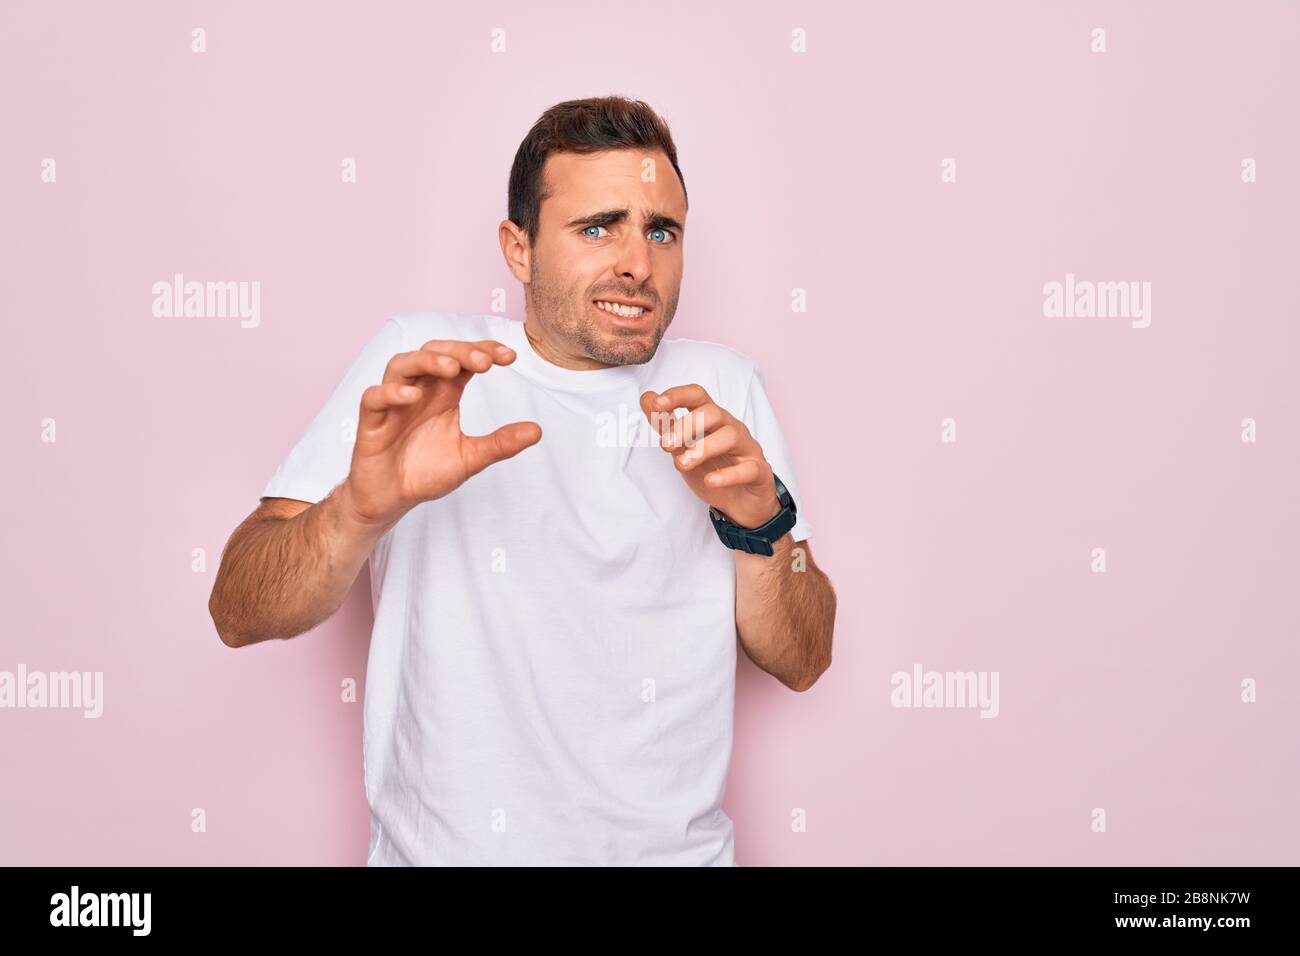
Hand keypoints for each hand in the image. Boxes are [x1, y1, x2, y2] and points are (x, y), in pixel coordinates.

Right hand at [343, 338, 540, 527]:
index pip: (462, 360)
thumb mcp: (470, 458)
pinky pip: (374, 397)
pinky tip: (412, 396)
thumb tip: (537, 431)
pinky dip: (391, 392)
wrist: (391, 500)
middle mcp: (418, 391)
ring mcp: (393, 404)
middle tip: (485, 362)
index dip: (483, 351)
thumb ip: (500, 443)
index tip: (510, 357)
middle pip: (434, 352)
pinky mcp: (371, 423)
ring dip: (427, 361)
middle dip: (460, 351)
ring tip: (452, 369)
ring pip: (402, 364)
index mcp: (442, 394)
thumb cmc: (425, 472)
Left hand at [639, 384, 780, 528]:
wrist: (742, 503)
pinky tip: (710, 481)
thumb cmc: (713, 469)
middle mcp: (731, 428)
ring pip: (730, 436)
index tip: (657, 404)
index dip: (678, 395)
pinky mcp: (759, 472)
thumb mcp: (684, 448)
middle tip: (665, 445)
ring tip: (682, 464)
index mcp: (712, 420)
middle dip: (687, 426)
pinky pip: (749, 468)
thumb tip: (647, 398)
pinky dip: (728, 475)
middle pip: (713, 413)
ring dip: (703, 449)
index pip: (698, 396)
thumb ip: (666, 425)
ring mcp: (747, 449)